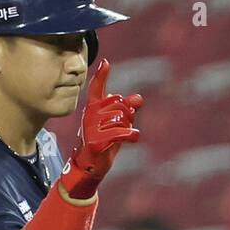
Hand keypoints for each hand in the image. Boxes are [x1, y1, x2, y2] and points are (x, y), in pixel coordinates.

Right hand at [61, 59, 142, 198]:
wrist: (91, 166)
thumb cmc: (104, 142)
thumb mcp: (117, 124)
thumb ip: (127, 109)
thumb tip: (139, 98)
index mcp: (93, 108)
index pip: (97, 88)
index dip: (102, 76)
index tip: (106, 63)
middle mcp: (90, 115)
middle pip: (119, 104)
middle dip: (128, 114)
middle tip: (126, 126)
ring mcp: (91, 128)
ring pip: (121, 119)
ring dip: (128, 127)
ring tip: (124, 136)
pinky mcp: (96, 142)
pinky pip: (120, 132)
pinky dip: (132, 135)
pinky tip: (134, 138)